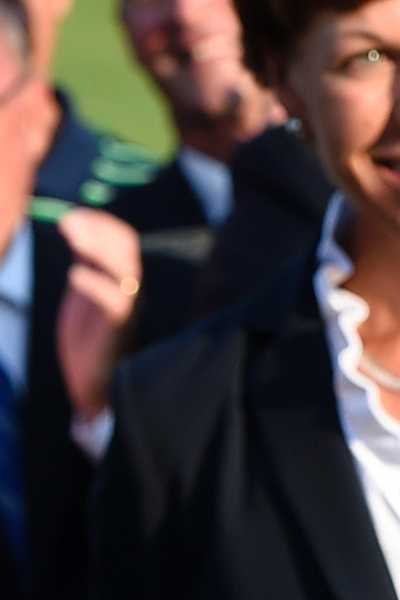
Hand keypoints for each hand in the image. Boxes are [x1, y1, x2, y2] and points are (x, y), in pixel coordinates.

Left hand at [55, 206, 142, 426]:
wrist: (95, 384)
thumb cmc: (89, 340)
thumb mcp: (82, 296)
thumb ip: (85, 268)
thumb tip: (77, 232)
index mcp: (122, 280)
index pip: (123, 240)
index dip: (101, 224)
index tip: (75, 215)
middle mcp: (130, 289)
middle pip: (126, 248)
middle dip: (99, 230)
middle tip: (69, 221)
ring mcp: (127, 307)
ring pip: (124, 268)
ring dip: (99, 248)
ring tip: (73, 237)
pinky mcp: (117, 328)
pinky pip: (115, 301)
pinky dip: (96, 284)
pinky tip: (74, 275)